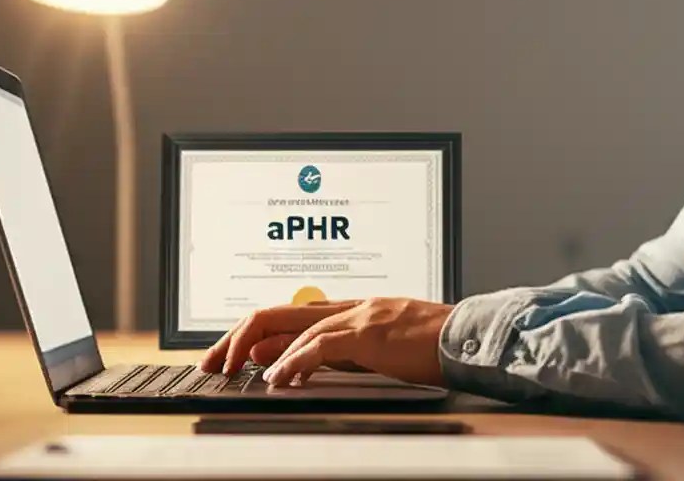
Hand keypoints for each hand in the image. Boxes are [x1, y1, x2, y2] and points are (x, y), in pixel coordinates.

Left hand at [201, 298, 454, 387]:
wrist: (469, 337)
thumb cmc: (433, 346)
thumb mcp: (378, 349)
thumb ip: (339, 353)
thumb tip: (296, 364)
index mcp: (353, 308)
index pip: (290, 314)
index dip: (253, 333)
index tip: (230, 357)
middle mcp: (351, 305)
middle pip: (279, 311)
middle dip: (237, 335)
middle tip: (214, 361)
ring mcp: (360, 315)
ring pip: (292, 324)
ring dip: (256, 349)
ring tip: (233, 370)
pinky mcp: (370, 333)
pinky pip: (320, 345)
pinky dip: (293, 361)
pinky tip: (277, 378)